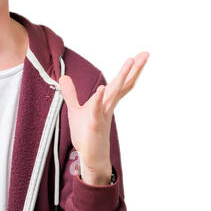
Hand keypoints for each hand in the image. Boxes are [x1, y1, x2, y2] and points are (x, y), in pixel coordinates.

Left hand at [58, 52, 146, 185]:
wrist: (89, 157)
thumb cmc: (86, 135)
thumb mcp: (75, 110)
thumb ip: (71, 93)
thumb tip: (64, 77)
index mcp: (106, 102)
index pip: (121, 83)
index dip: (130, 70)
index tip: (139, 56)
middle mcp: (108, 106)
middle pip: (123, 84)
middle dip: (134, 69)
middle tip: (146, 54)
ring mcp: (103, 115)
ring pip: (114, 93)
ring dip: (121, 77)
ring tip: (130, 61)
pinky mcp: (94, 125)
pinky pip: (96, 110)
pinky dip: (98, 99)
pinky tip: (100, 88)